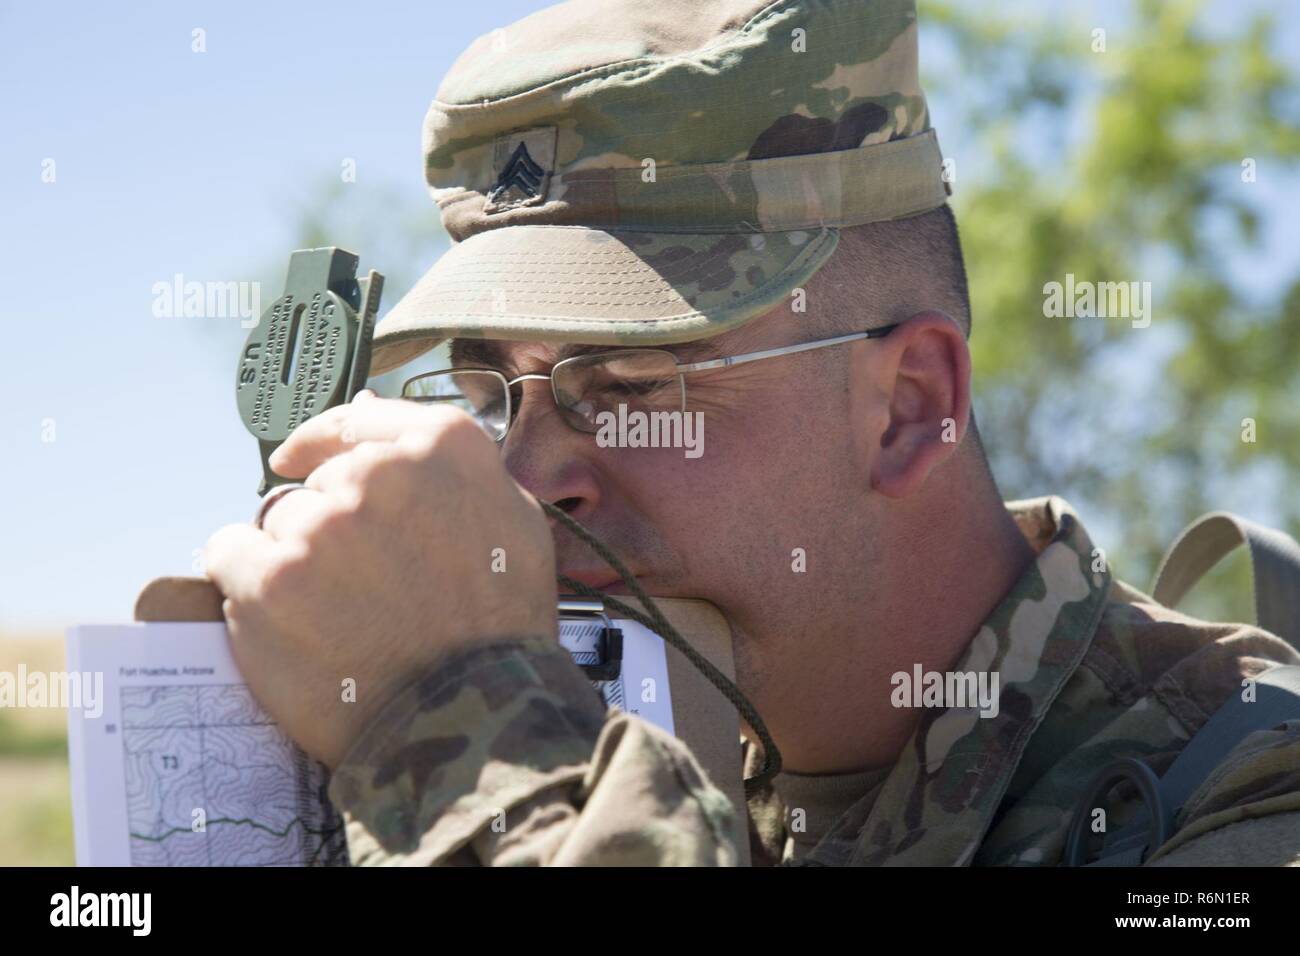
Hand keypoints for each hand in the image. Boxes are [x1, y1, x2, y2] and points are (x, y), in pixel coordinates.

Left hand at [204, 392, 557, 767]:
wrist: (468, 718)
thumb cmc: (498, 626)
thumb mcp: (514, 520)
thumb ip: (453, 465)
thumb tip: (378, 418)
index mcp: (444, 448)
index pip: (360, 420)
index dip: (324, 441)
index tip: (297, 457)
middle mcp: (379, 472)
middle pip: (319, 484)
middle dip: (330, 526)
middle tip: (363, 588)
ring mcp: (321, 524)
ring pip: (278, 522)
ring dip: (294, 559)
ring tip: (336, 617)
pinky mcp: (269, 579)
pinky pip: (227, 553)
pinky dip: (244, 583)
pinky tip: (286, 619)